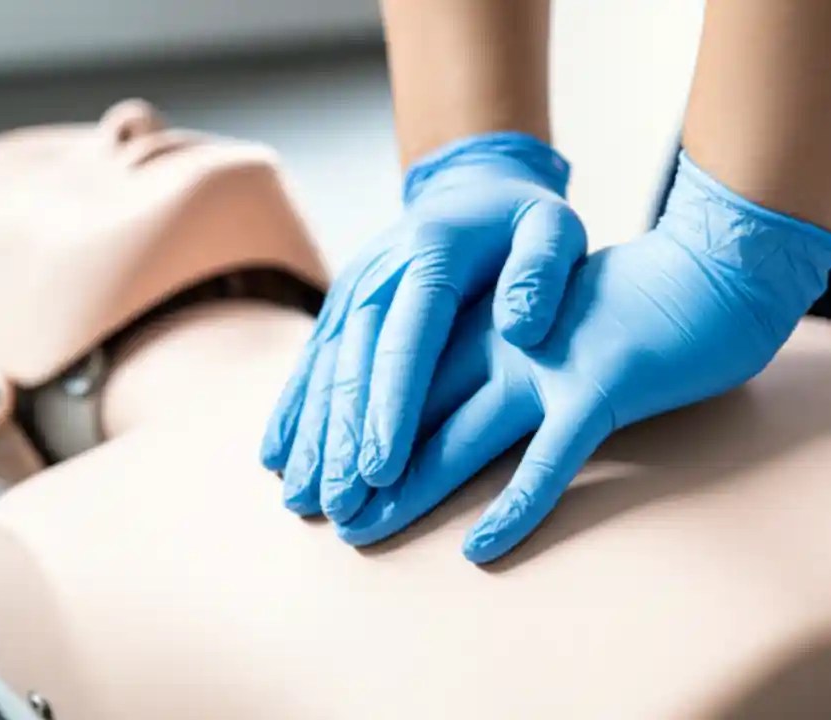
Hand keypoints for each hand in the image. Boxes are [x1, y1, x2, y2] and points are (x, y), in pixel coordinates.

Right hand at [259, 132, 586, 522]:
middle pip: (354, 361)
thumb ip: (542, 270)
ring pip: (324, 368)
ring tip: (302, 501)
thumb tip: (520, 327)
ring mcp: (354, 288)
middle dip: (342, 438)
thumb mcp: (554, 229)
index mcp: (433, 254)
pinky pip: (311, 361)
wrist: (476, 186)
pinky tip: (277, 460)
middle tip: (341, 504)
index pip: (408, 338)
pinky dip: (293, 411)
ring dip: (311, 436)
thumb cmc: (525, 222)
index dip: (392, 405)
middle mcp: (380, 271)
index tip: (383, 467)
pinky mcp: (343, 306)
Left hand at [335, 152, 830, 561]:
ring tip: (363, 531)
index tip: (325, 466)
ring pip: (465, 436)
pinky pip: (550, 460)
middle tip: (322, 513)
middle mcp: (511, 343)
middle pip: (421, 410)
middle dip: (367, 463)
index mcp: (497, 323)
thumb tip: (475, 388)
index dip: (365, 423)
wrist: (718, 268)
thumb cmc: (643, 302)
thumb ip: (515, 347)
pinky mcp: (603, 388)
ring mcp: (553, 364)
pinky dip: (515, 505)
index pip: (413, 378)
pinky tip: (479, 549)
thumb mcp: (562, 320)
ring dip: (412, 487)